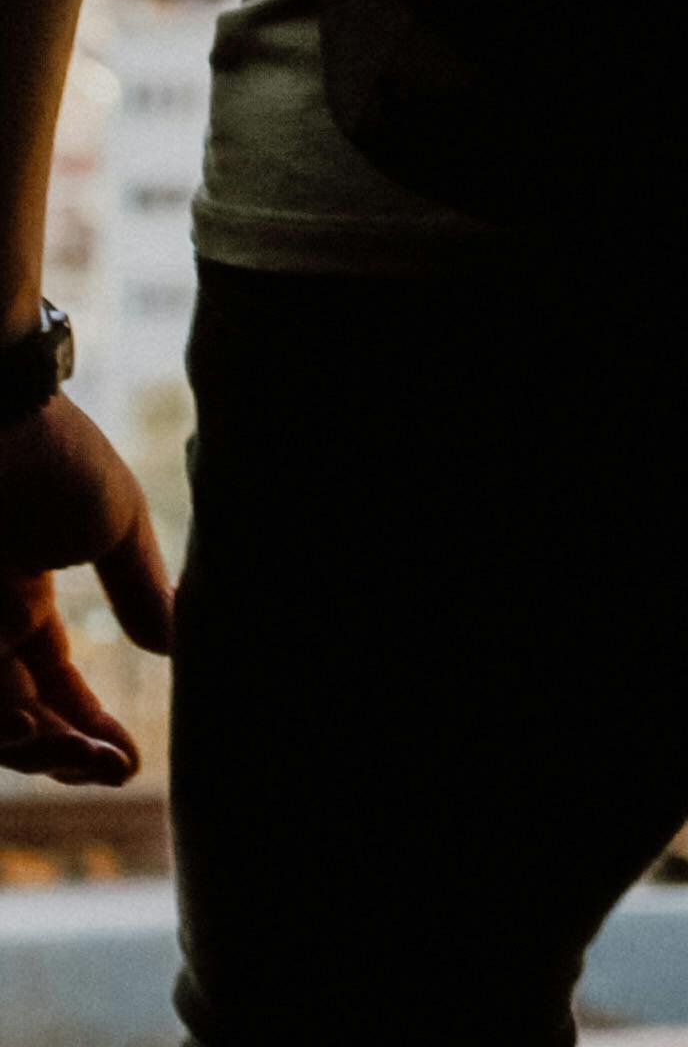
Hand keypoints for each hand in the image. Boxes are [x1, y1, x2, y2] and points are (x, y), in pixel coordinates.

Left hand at [0, 400, 169, 787]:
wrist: (1, 413)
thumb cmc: (55, 452)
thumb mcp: (116, 521)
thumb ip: (140, 584)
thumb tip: (174, 642)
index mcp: (25, 603)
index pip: (55, 689)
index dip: (89, 729)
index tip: (129, 761)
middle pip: (23, 720)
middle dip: (67, 757)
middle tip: (113, 770)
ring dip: (41, 753)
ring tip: (89, 757)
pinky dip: (5, 725)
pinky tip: (39, 726)